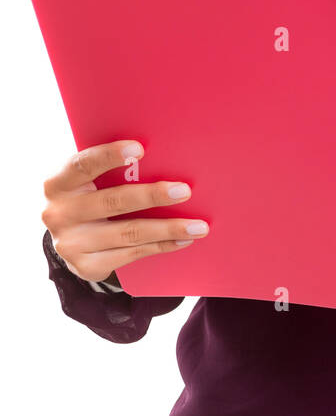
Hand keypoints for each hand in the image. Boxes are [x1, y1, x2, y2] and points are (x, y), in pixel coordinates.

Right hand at [42, 140, 208, 283]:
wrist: (70, 236)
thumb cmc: (89, 194)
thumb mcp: (88, 179)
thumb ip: (110, 168)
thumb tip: (162, 155)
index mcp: (58, 183)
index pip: (83, 164)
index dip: (109, 156)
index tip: (140, 149)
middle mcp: (58, 214)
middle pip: (113, 202)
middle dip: (152, 196)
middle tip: (184, 191)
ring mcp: (70, 244)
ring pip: (129, 233)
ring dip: (168, 228)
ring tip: (198, 226)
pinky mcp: (85, 266)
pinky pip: (132, 254)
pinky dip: (161, 246)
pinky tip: (183, 240)